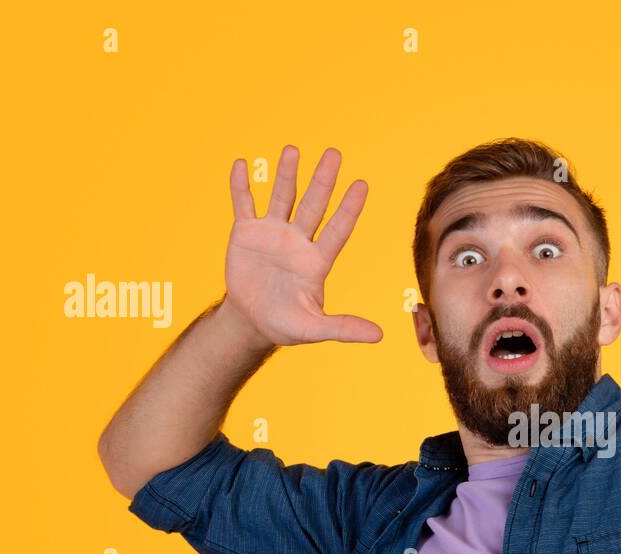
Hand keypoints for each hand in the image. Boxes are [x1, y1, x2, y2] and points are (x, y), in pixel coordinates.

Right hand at [223, 144, 382, 347]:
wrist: (252, 321)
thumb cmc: (286, 325)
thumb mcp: (315, 328)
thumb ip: (344, 328)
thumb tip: (379, 336)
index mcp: (317, 261)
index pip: (337, 229)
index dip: (348, 209)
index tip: (361, 185)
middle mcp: (298, 241)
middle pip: (313, 205)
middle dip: (323, 180)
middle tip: (334, 154)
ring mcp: (272, 233)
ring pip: (282, 197)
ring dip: (287, 174)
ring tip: (293, 149)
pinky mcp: (246, 233)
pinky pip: (244, 205)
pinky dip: (241, 186)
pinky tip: (241, 165)